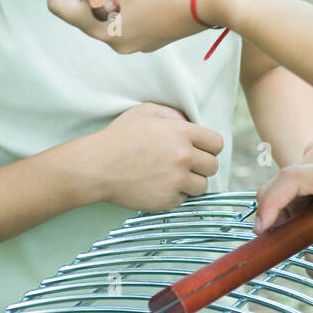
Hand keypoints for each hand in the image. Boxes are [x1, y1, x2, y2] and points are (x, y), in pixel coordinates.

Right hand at [83, 102, 223, 211]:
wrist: (95, 167)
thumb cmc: (119, 137)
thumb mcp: (146, 112)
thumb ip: (173, 114)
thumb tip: (191, 123)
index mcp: (181, 133)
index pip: (216, 144)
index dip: (209, 148)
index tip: (199, 151)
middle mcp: (183, 156)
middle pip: (213, 166)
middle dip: (201, 166)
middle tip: (184, 165)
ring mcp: (176, 180)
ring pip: (202, 186)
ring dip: (191, 183)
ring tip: (172, 177)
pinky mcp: (167, 200)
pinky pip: (184, 200)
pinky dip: (174, 195)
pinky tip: (158, 186)